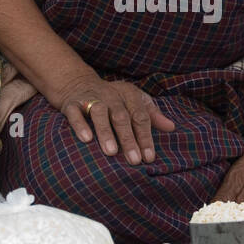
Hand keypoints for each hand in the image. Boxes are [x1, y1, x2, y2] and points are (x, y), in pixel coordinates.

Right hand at [53, 74, 174, 164]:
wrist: (78, 83)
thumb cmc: (113, 98)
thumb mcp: (134, 101)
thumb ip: (152, 115)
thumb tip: (171, 127)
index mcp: (129, 94)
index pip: (140, 116)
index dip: (145, 137)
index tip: (149, 157)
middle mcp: (111, 95)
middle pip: (122, 117)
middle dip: (128, 139)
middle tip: (134, 160)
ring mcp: (91, 98)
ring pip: (99, 113)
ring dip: (106, 131)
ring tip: (111, 152)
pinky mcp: (72, 104)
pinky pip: (75, 113)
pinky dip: (80, 125)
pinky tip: (86, 139)